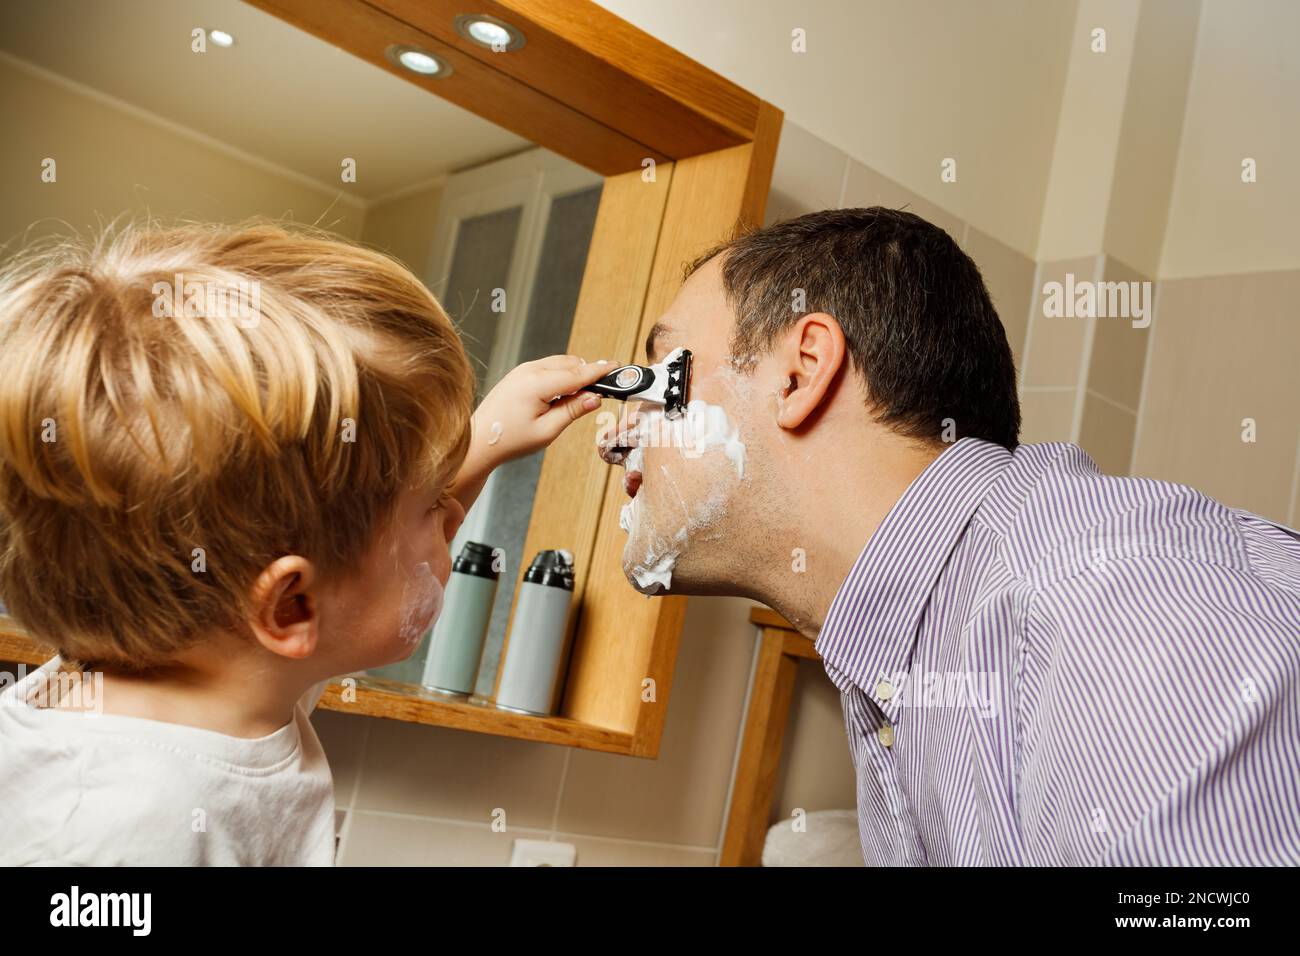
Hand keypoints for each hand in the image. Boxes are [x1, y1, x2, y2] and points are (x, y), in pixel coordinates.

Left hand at [449, 355, 612, 511]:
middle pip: (570, 364)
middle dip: (588, 374)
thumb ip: (573, 410)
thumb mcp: (547, 431)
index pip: (577, 373)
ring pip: (560, 364)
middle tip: (602, 391)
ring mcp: (522, 370)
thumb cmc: (509, 439)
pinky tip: (562, 395)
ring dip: (574, 375)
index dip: (599, 371)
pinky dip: (561, 376)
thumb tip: (595, 398)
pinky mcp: (519, 374)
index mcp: (536, 384)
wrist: (479, 440)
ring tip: (579, 399)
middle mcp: (528, 370)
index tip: (617, 367)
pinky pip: (548, 368)